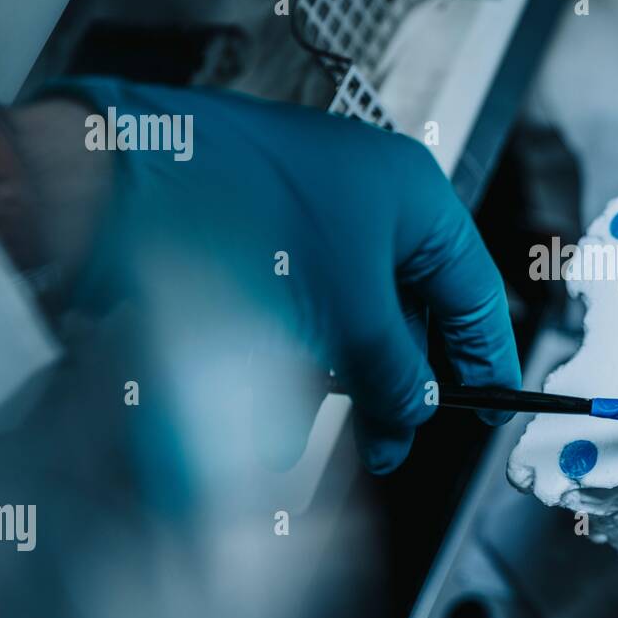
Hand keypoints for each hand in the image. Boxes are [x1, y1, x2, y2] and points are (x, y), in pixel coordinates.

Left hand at [37, 77, 519, 471]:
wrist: (125, 180)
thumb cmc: (245, 208)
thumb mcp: (348, 308)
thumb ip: (395, 370)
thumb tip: (415, 409)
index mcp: (411, 198)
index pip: (471, 289)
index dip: (485, 355)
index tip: (493, 403)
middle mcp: (368, 207)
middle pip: (409, 312)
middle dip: (401, 384)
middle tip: (396, 438)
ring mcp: (311, 224)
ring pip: (351, 322)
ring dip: (346, 382)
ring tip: (339, 434)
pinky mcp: (262, 247)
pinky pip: (302, 317)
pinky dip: (301, 362)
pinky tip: (286, 408)